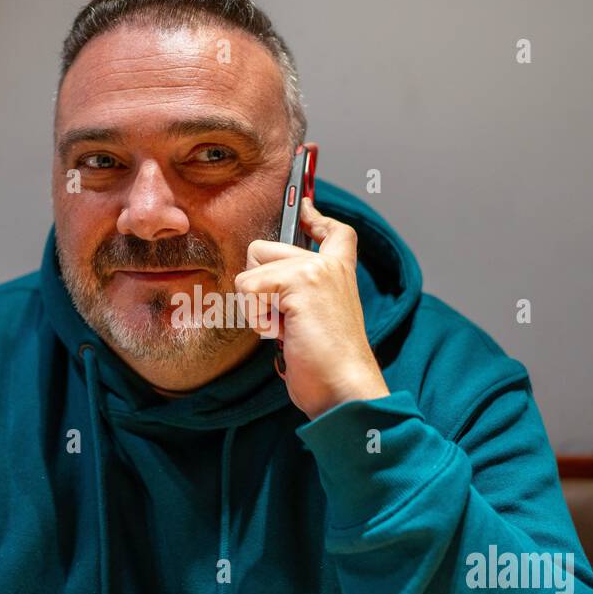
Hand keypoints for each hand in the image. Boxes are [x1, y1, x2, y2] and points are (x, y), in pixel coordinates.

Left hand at [234, 192, 389, 419]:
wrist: (344, 388)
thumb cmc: (328, 365)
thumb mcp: (318, 322)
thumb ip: (300, 298)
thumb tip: (262, 288)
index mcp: (340, 274)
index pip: (334, 231)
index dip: (314, 216)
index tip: (304, 205)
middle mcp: (329, 266)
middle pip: (263, 248)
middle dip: (257, 285)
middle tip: (281, 320)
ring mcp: (315, 270)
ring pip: (251, 270)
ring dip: (255, 307)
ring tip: (284, 330)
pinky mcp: (300, 283)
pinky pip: (248, 288)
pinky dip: (255, 317)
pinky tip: (279, 333)